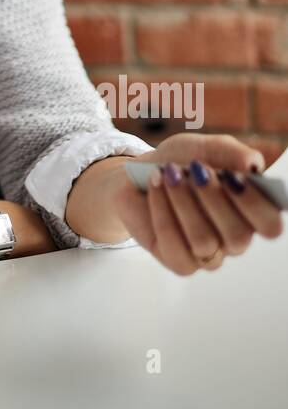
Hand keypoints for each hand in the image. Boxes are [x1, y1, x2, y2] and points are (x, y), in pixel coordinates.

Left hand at [113, 134, 283, 274]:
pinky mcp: (177, 261)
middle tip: (197, 168)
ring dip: (184, 201)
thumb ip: (232, 153)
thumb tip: (253, 165)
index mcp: (250, 214)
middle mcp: (233, 240)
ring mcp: (206, 255)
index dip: (255, 204)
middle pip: (238, 237)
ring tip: (170, 172)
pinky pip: (173, 245)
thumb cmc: (180, 162)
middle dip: (215, 199)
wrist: (137, 174)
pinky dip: (162, 209)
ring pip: (204, 241)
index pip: (270, 225)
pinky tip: (156, 183)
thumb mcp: (205, 148)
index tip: (234, 176)